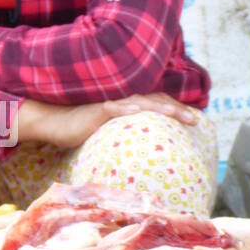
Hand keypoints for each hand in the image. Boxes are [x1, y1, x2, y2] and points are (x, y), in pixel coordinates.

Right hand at [18, 94, 199, 149]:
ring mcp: (110, 103)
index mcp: (126, 105)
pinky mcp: (96, 109)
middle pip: (154, 100)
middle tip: (195, 120)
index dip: (175, 109)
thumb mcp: (108, 132)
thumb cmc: (80, 128)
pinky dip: (127, 109)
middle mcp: (121, 100)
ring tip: (177, 115)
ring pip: (139, 101)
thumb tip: (141, 148)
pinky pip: (114, 107)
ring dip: (160, 107)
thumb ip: (125, 134)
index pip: (155, 104)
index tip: (194, 119)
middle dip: (176, 109)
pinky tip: (139, 111)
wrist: (54, 121)